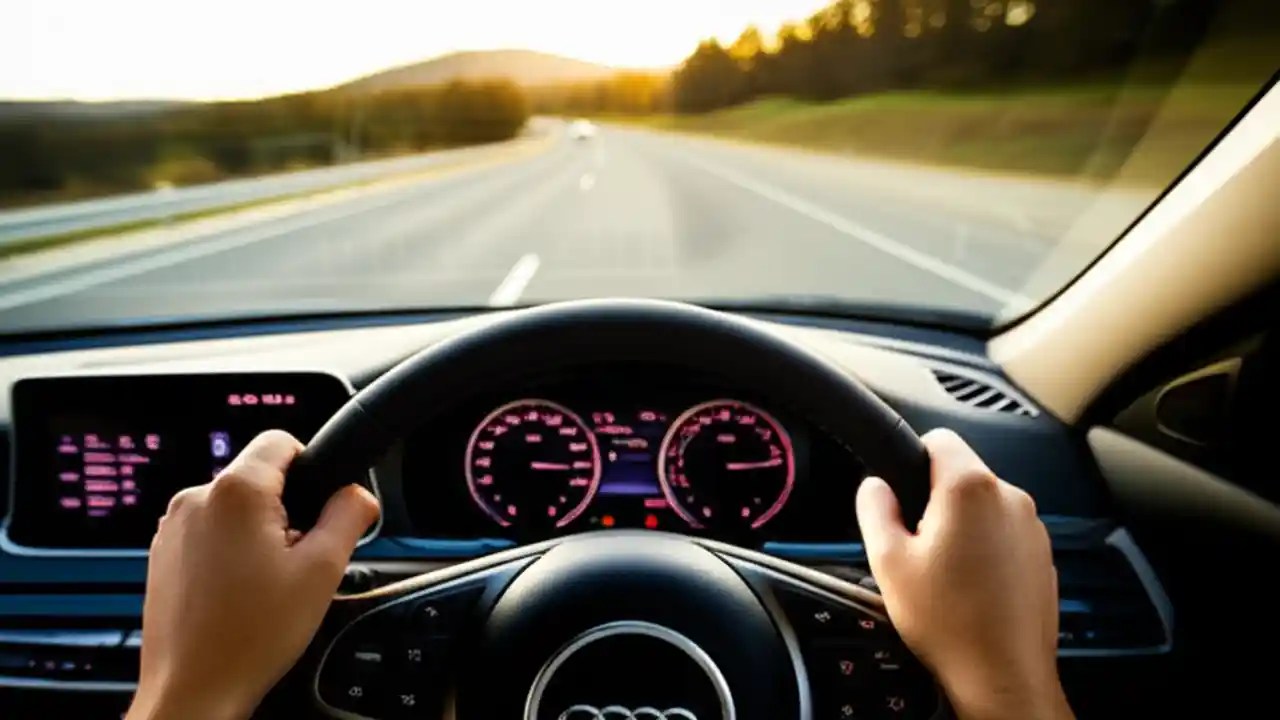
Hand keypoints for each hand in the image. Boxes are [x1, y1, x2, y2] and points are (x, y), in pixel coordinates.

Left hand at [127, 431, 379, 719]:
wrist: (193, 690)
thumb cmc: (251, 636)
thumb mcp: (322, 571)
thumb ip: (349, 516)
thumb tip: (358, 494)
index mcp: (236, 491)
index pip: (282, 441)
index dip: (312, 467)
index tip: (319, 507)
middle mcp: (195, 499)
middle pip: (259, 477)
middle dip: (286, 510)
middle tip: (296, 561)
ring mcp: (172, 527)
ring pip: (234, 507)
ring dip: (257, 533)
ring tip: (264, 584)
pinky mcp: (163, 553)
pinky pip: (209, 533)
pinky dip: (230, 552)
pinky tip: (239, 593)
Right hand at [856, 429, 1071, 719]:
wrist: (1002, 675)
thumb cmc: (949, 622)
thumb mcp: (888, 561)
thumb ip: (875, 508)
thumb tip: (874, 487)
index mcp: (970, 488)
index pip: (939, 438)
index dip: (912, 459)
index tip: (903, 492)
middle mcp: (1010, 498)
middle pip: (963, 474)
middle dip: (936, 499)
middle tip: (917, 544)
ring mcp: (1033, 527)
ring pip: (985, 506)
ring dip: (963, 526)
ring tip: (945, 572)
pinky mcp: (1044, 555)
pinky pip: (1006, 535)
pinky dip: (987, 550)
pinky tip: (971, 587)